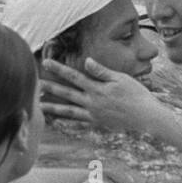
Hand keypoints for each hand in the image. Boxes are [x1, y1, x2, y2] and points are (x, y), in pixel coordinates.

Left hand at [40, 57, 160, 133]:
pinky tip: (58, 117)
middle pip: (67, 93)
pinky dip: (66, 118)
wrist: (146, 117)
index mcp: (97, 89)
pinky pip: (78, 120)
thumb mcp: (121, 79)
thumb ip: (101, 71)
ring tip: (40, 105)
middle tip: (35, 83)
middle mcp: (92, 102)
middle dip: (50, 87)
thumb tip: (86, 61)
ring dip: (53, 107)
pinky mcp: (97, 122)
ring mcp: (93, 114)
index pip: (74, 76)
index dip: (59, 69)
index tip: (46, 63)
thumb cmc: (137, 95)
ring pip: (68, 110)